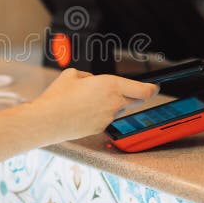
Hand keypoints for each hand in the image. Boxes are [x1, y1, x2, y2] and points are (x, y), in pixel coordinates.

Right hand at [32, 68, 158, 141]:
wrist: (48, 120)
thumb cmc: (59, 96)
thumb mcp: (73, 74)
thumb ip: (89, 77)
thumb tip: (92, 82)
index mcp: (111, 85)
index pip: (144, 90)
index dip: (152, 89)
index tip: (155, 87)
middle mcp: (114, 103)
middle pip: (135, 100)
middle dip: (134, 94)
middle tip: (126, 91)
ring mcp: (108, 118)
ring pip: (117, 108)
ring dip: (110, 103)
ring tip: (87, 100)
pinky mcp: (100, 128)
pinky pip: (105, 118)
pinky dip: (98, 114)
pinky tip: (81, 111)